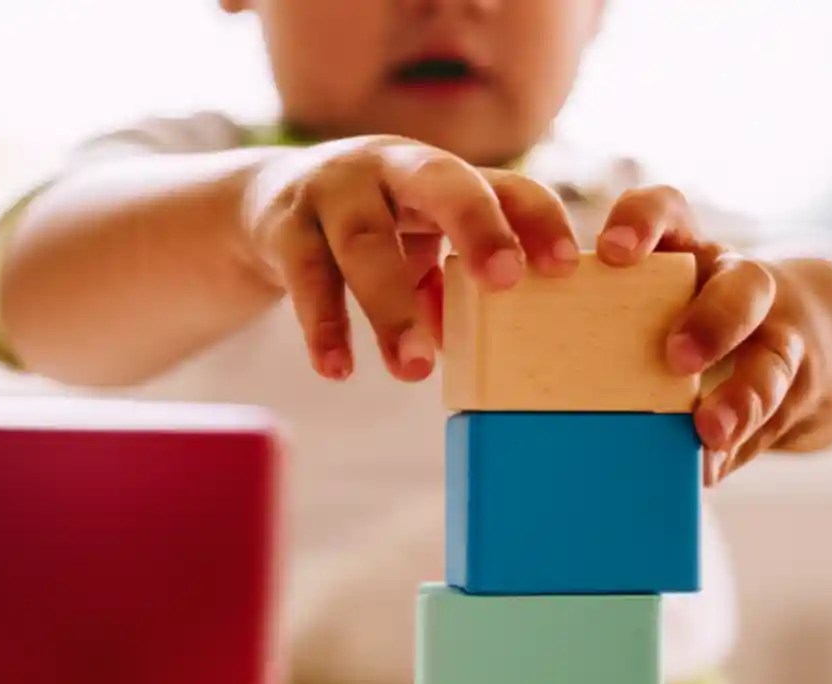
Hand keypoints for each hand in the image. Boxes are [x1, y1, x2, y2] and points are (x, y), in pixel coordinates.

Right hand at [243, 135, 578, 381]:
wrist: (268, 199)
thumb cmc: (376, 224)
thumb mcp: (421, 242)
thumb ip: (452, 287)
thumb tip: (476, 345)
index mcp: (444, 173)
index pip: (506, 186)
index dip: (538, 220)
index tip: (564, 266)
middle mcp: (392, 166)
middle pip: (441, 183)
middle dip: (477, 225)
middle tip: (505, 280)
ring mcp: (335, 189)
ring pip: (365, 241)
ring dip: (392, 308)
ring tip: (413, 368)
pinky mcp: (285, 223)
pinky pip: (307, 276)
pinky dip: (324, 326)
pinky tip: (338, 368)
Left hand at [596, 186, 831, 485]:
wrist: (800, 336)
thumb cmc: (689, 319)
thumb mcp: (656, 304)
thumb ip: (618, 336)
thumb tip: (561, 403)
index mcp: (691, 251)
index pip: (670, 212)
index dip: (644, 222)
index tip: (614, 253)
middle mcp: (740, 286)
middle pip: (745, 286)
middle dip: (714, 321)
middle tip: (677, 357)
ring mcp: (778, 337)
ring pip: (776, 358)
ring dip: (743, 396)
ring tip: (709, 429)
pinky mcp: (797, 387)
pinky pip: (778, 415)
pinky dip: (741, 442)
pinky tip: (710, 465)